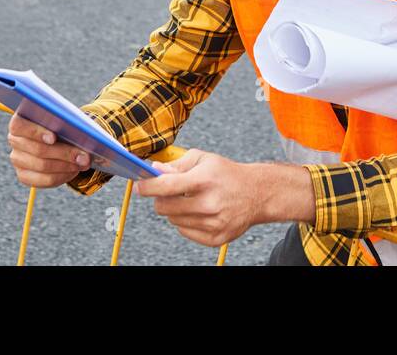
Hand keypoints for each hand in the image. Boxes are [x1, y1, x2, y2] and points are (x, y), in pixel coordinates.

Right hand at [7, 114, 92, 187]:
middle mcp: (14, 140)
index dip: (36, 132)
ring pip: (43, 166)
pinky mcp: (23, 175)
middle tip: (84, 156)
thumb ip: (64, 123)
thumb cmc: (58, 125)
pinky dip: (63, 176)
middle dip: (64, 153)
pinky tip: (74, 171)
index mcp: (18, 121)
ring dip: (66, 166)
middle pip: (38, 149)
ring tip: (82, 163)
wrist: (56, 139)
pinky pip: (44, 180)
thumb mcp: (60, 119)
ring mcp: (17, 159)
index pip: (19, 126)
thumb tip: (82, 134)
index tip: (53, 138)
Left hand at [133, 149, 259, 247]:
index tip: (138, 186)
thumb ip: (176, 165)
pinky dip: (185, 222)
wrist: (257, 193)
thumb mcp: (203, 159)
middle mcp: (209, 203)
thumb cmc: (228, 174)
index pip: (166, 186)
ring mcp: (213, 223)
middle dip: (160, 199)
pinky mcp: (216, 238)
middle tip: (167, 192)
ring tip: (190, 200)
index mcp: (204, 180)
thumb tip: (154, 170)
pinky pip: (184, 232)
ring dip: (174, 210)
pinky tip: (198, 212)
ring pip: (173, 220)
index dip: (147, 187)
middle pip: (165, 208)